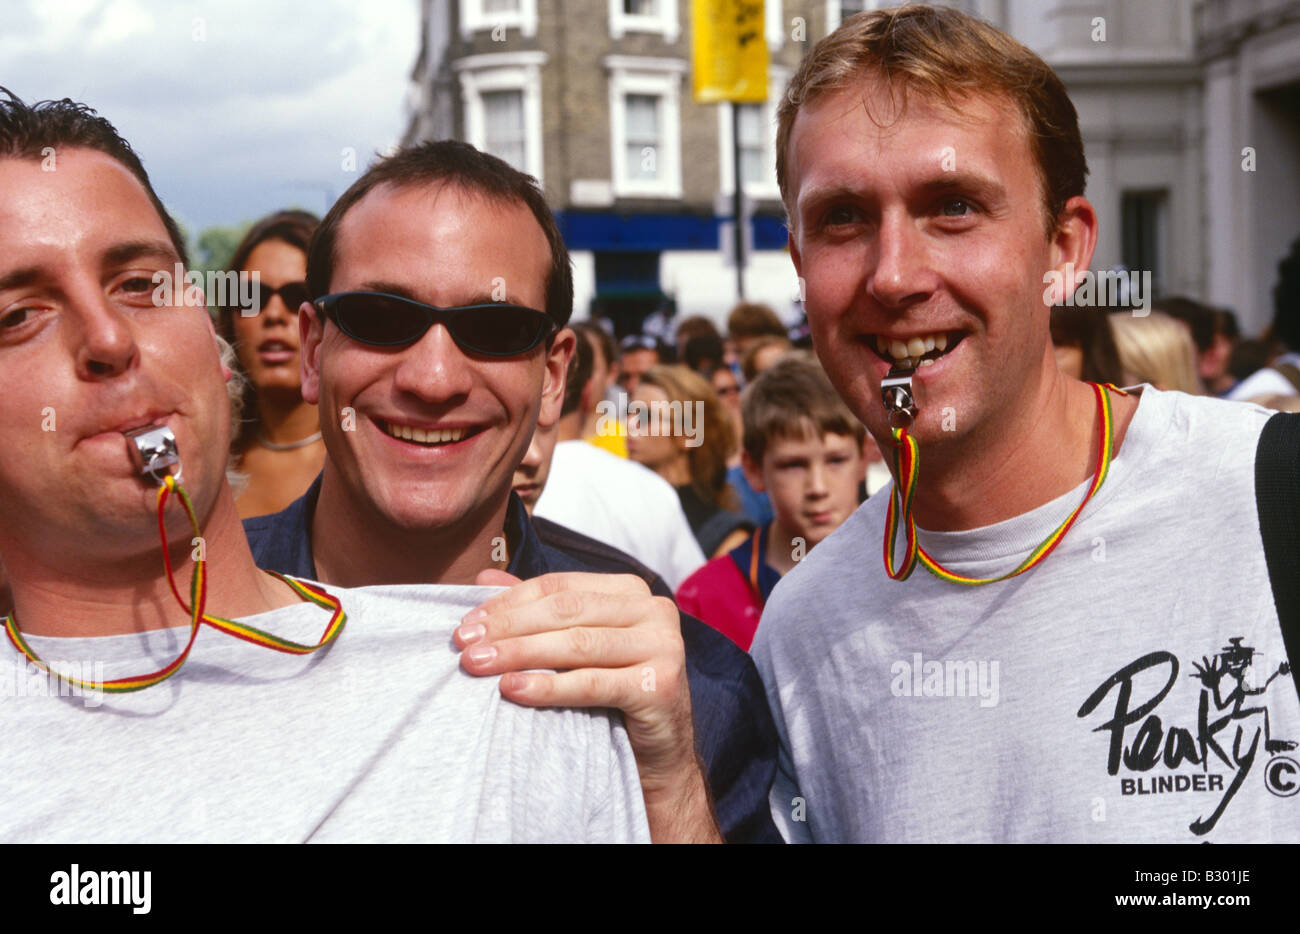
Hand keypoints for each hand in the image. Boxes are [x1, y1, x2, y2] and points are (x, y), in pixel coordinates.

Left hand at [455, 569, 720, 842]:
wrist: (657, 756)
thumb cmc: (610, 696)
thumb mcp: (574, 647)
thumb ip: (536, 611)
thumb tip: (482, 580)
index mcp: (630, 590)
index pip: (559, 586)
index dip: (508, 601)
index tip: (466, 624)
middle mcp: (653, 610)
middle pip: (566, 610)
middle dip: (508, 626)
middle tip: (463, 645)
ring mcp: (663, 645)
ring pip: (577, 643)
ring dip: (520, 653)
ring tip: (477, 664)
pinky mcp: (661, 685)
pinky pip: (592, 683)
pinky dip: (548, 687)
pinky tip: (511, 689)